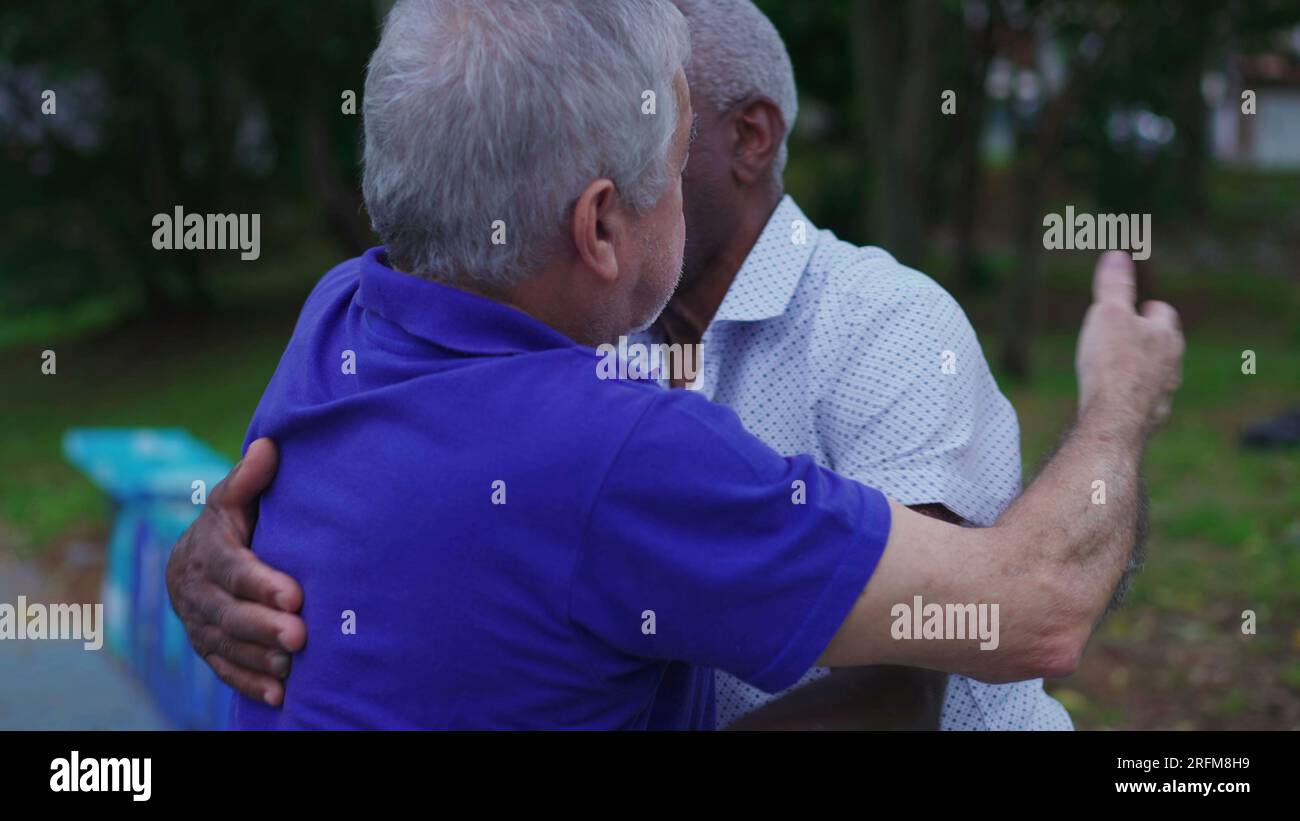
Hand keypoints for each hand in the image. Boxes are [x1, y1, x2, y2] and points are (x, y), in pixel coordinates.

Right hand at [165, 438, 305, 704]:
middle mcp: (196, 591)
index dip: (261, 584)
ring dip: (259, 658)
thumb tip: (269, 446)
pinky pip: (224, 669)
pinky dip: (249, 683)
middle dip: (263, 627)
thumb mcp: (235, 499)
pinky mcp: (206, 647)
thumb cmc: (232, 522)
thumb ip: (249, 480)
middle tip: (300, 636)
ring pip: (225, 645)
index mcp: (206, 551)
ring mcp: (198, 623)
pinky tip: (279, 694)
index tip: (295, 595)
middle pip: (228, 613)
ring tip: (292, 665)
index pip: (232, 570)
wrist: (197, 557)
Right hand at [1075, 251, 1183, 441]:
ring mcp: (1165, 394)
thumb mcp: (1108, 314)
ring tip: (1121, 372)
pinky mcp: (1151, 420)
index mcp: (1165, 336)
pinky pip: (1146, 404)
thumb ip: (1114, 286)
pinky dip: (1134, 399)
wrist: (1114, 420)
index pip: (1163, 313)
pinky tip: (1118, 403)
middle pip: (1166, 346)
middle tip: (1128, 338)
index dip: (1148, 309)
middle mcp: (1172, 365)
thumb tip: (1117, 255)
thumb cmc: (1112, 365)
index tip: (1137, 308)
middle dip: (1149, 340)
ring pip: (1159, 376)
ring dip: (1143, 371)